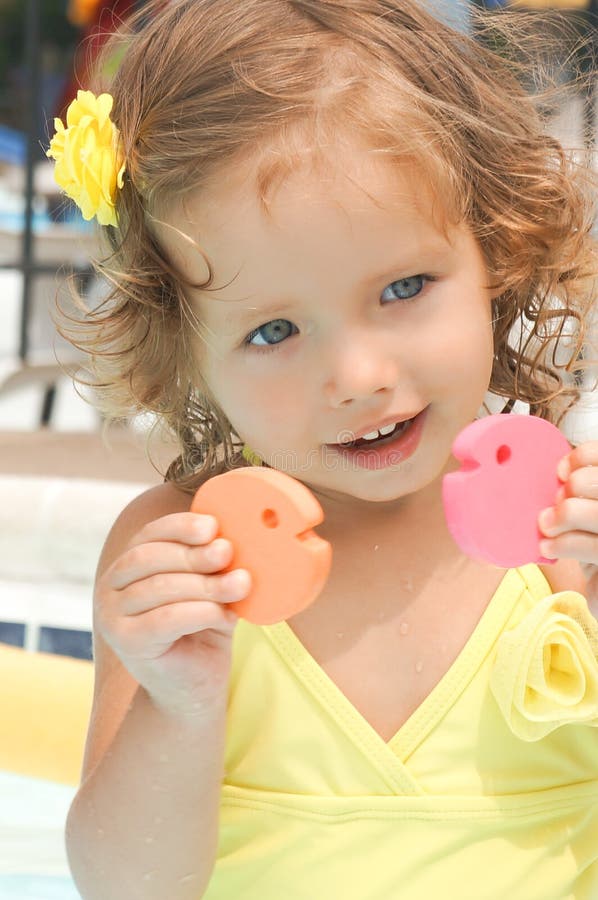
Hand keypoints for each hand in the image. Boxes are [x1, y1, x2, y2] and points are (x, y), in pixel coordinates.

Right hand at [95, 512, 250, 716]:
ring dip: (205, 583)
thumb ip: (214, 565)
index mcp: (129, 564)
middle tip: (229, 553)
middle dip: (194, 553)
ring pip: (160, 587)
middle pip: (150, 557)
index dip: (180, 526)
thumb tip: (231, 540)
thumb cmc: (204, 628)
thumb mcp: (211, 588)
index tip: (213, 526)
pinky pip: (166, 618)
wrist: (194, 686)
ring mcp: (112, 616)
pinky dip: (201, 611)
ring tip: (240, 584)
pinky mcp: (126, 643)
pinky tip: (226, 615)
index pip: (150, 534)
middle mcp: (111, 587)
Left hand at [538, 442, 597, 607]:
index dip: (580, 457)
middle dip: (568, 491)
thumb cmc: (590, 536)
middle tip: (555, 508)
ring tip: (547, 527)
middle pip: (589, 481)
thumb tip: (556, 473)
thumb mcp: (585, 504)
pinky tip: (548, 547)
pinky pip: (592, 546)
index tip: (560, 473)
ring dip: (562, 518)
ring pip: (592, 512)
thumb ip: (577, 487)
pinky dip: (563, 545)